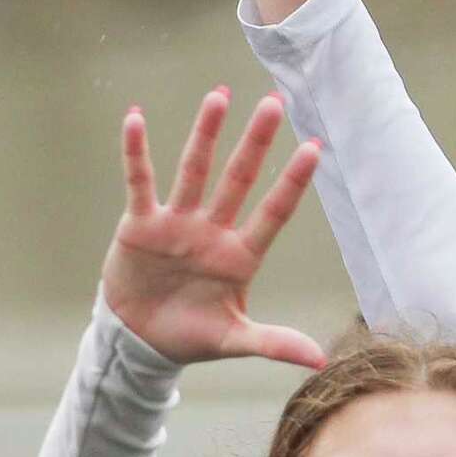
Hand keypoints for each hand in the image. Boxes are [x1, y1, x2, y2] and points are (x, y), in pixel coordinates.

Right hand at [101, 90, 325, 368]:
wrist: (141, 339)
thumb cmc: (192, 336)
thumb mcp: (234, 340)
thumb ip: (274, 343)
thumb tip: (320, 361)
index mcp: (240, 255)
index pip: (273, 212)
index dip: (292, 182)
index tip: (314, 149)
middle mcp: (213, 230)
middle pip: (239, 178)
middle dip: (255, 142)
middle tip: (274, 103)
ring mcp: (178, 223)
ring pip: (195, 169)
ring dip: (206, 133)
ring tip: (219, 95)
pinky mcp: (141, 224)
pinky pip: (140, 182)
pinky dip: (136, 153)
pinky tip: (135, 118)